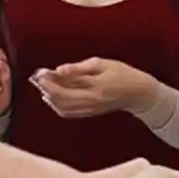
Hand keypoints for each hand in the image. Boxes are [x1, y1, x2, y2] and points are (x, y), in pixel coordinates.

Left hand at [32, 57, 159, 118]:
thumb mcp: (102, 63)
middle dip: (47, 90)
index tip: (41, 73)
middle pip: (61, 101)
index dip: (49, 82)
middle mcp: (90, 102)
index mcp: (94, 88)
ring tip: (45, 87)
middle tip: (40, 79)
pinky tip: (54, 98)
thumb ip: (79, 68)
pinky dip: (58, 106)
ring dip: (51, 99)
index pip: (64, 89)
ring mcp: (90, 110)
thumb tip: (59, 70)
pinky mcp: (91, 113)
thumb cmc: (123, 73)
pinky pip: (70, 113)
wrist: (138, 93)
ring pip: (63, 109)